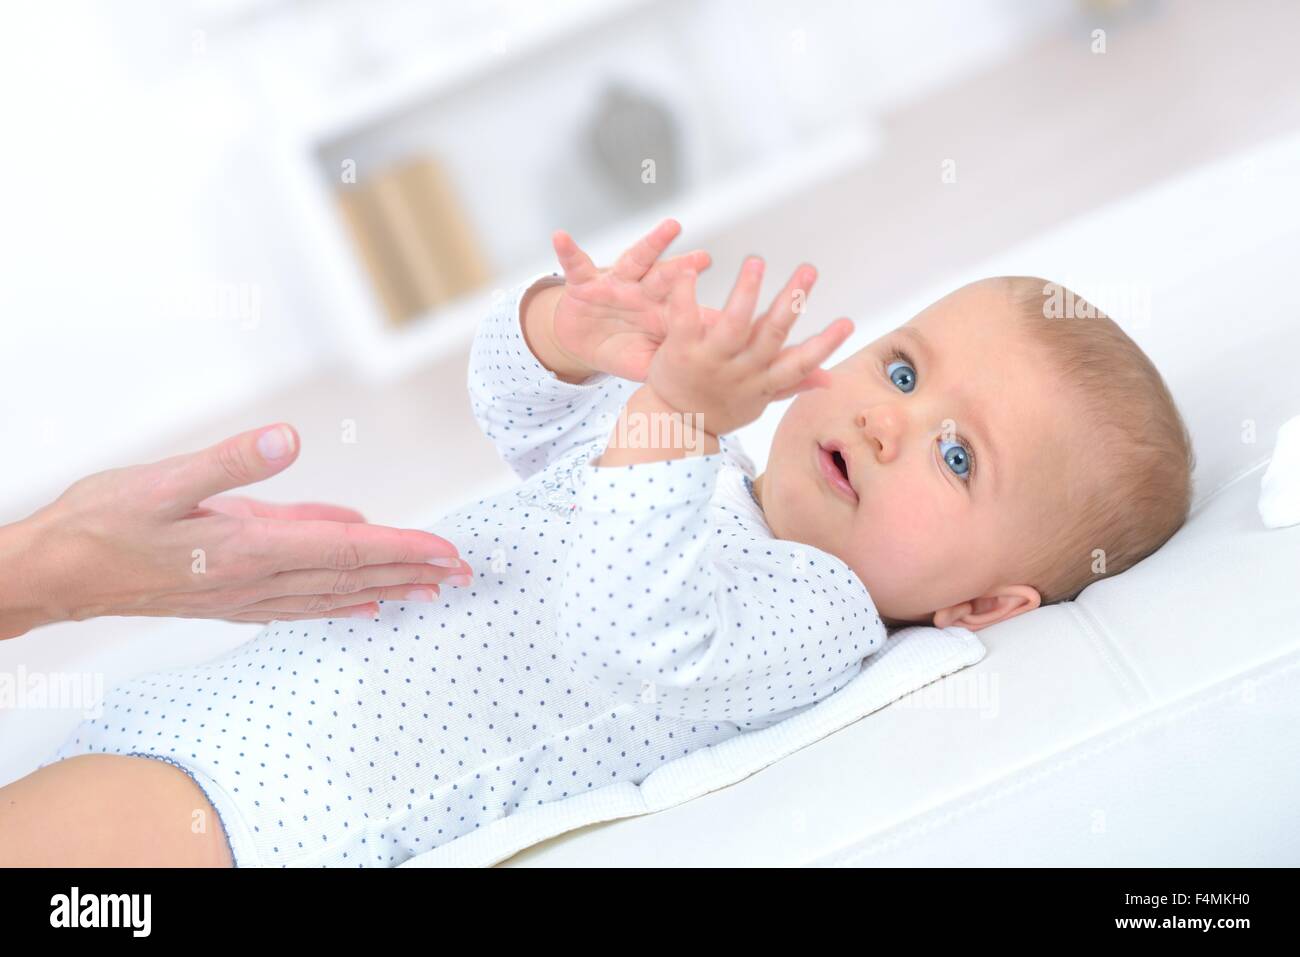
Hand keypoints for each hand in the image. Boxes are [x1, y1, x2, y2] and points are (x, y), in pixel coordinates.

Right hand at [0, 424, 472, 639]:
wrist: (56, 576)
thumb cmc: (102, 524)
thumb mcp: (161, 481)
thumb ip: (230, 462)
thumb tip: (288, 438)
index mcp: (250, 549)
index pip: (347, 548)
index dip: (403, 548)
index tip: (447, 551)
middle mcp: (258, 579)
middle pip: (353, 576)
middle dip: (413, 572)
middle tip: (464, 572)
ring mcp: (247, 593)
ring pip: (334, 593)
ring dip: (386, 589)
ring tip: (430, 590)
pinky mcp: (232, 596)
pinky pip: (302, 601)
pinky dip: (341, 600)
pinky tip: (362, 603)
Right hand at [545, 218, 713, 381]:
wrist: (583, 340)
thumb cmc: (621, 347)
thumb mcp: (645, 362)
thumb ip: (668, 365)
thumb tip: (704, 380)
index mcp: (662, 314)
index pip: (687, 310)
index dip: (706, 311)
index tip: (731, 306)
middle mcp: (644, 293)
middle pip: (668, 278)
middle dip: (685, 268)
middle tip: (705, 260)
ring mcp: (616, 284)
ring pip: (636, 260)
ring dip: (653, 243)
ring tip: (672, 225)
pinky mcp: (584, 283)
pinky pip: (576, 265)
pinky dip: (568, 251)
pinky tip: (561, 236)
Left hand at [644, 257, 853, 435]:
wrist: (672, 422)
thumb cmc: (718, 409)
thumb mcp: (759, 402)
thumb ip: (793, 383)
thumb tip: (831, 378)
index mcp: (763, 381)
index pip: (800, 363)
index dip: (825, 345)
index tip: (846, 323)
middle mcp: (741, 370)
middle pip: (771, 335)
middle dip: (791, 301)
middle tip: (807, 270)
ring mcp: (710, 360)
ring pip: (733, 325)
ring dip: (747, 291)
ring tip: (757, 263)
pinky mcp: (681, 351)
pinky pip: (685, 319)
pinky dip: (686, 293)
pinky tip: (690, 270)